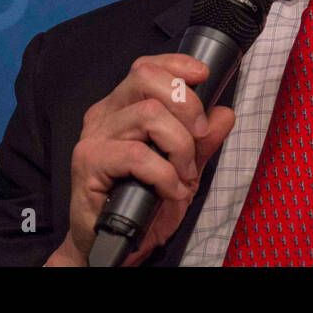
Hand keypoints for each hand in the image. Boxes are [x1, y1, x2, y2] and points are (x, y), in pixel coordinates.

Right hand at [46, 53, 234, 266]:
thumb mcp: (182, 171)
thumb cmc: (141, 206)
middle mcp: (105, 115)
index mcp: (122, 108)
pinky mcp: (89, 162)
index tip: (204, 76)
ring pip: (149, 115)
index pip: (147, 67)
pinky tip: (170, 191)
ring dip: (180, 147)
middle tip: (199, 137)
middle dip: (186, 104)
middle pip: (146, 77)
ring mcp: (94, 136)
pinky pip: (137, 155)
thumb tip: (223, 114)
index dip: (178, 65)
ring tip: (184, 175)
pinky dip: (164, 174)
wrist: (112, 246)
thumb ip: (202, 142)